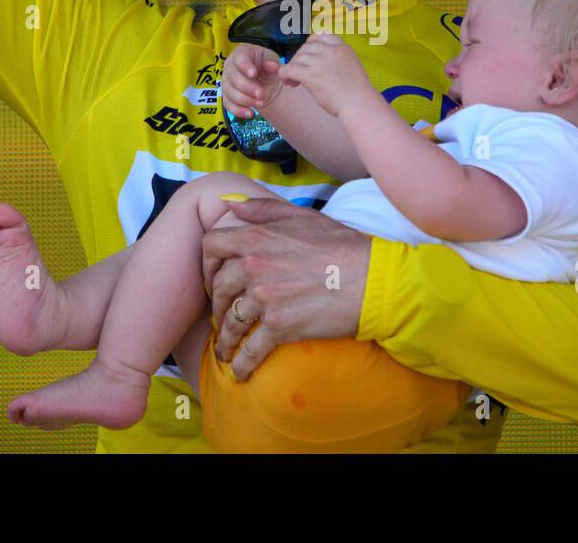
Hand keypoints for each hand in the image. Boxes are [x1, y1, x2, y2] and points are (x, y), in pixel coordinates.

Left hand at [201, 198, 371, 380]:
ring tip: (225, 348)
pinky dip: (240, 363)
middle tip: (221, 316)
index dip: (206, 264)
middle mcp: (254, 267)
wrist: (371, 279)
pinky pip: (250, 349)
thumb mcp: (304, 216)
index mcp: (256, 238)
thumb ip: (264, 209)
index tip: (212, 278)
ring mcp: (264, 298)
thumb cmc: (342, 245)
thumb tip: (232, 206)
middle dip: (215, 305)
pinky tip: (239, 372)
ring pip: (230, 322)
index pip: (210, 247)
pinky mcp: (279, 327)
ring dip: (225, 338)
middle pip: (217, 288)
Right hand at [222, 44, 280, 118]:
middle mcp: (230, 66)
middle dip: (248, 87)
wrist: (265, 80)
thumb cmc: (266, 66)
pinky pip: (228, 104)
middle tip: (262, 94)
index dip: (245, 66)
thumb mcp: (272, 60)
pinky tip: (250, 114)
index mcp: (241, 53)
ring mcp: (226, 81)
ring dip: (246, 100)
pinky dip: (238, 111)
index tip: (253, 74)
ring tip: (261, 103)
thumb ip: (272, 62)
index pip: (239, 57)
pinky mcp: (226, 95)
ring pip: (230, 92)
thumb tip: (273, 67)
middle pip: (233, 77)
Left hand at [277, 32, 376, 117]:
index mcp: (342, 47)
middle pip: (305, 48)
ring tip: (295, 82)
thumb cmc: (357, 91)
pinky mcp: (311, 75)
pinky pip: (290, 69)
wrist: (359, 104)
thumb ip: (337, 57)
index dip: (309, 46)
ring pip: (296, 59)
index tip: (308, 57)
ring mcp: (320, 62)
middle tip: (300, 74)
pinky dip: (285, 75)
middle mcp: (330, 51)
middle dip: (300, 59)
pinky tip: (289, 82)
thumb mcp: (351, 64)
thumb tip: (316, 58)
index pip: (319, 36)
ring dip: (293, 69)